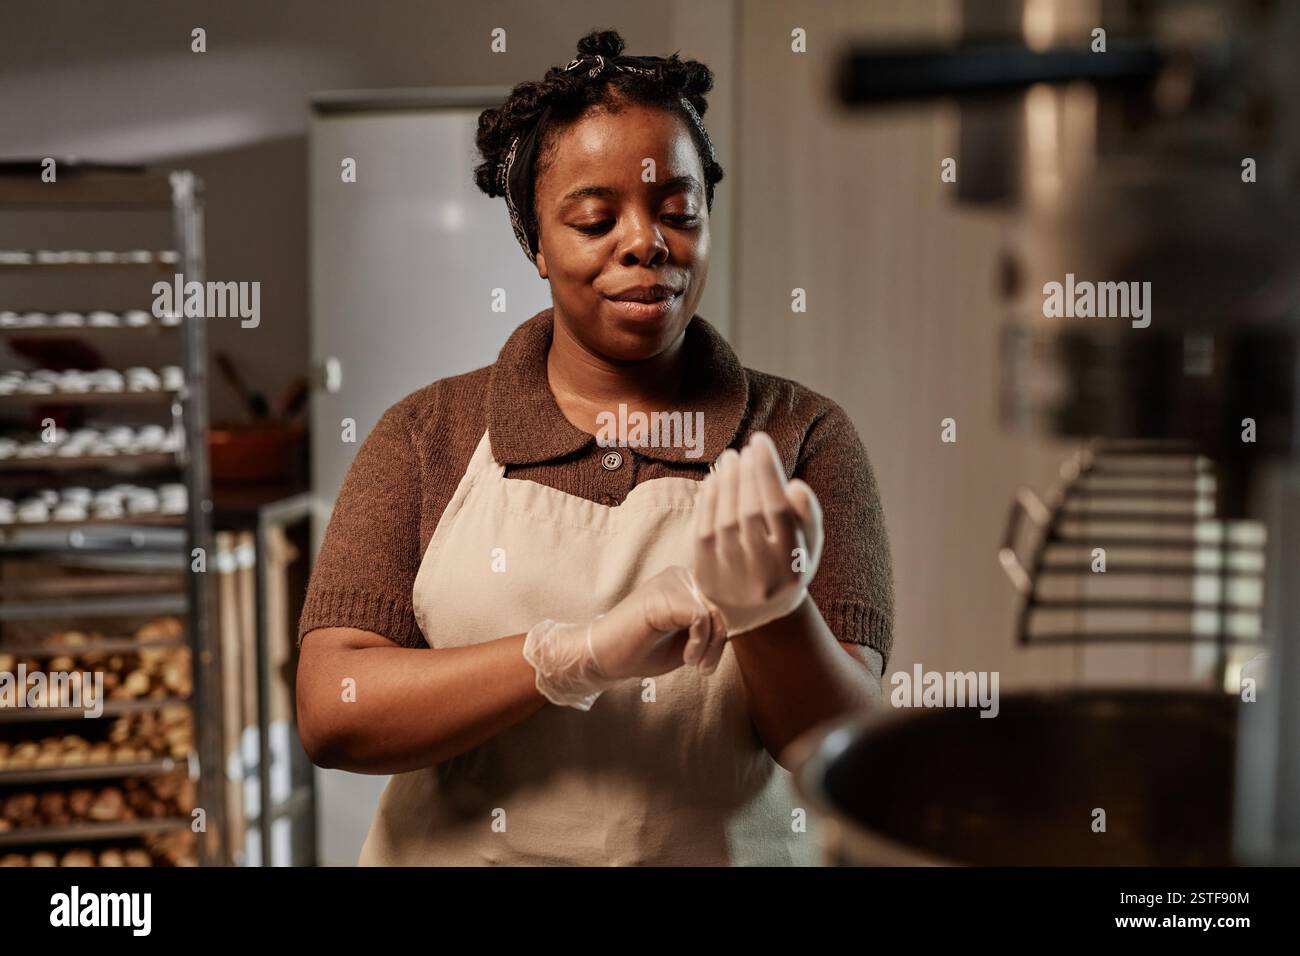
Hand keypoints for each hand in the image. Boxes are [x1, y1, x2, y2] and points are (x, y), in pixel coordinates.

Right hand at [522, 565, 725, 709]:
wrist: (603, 657)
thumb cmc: (642, 650)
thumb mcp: (688, 640)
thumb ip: (712, 628)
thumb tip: (744, 621)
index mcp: (686, 583)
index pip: (724, 602)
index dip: (723, 633)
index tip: (709, 661)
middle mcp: (680, 576)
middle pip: (724, 606)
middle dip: (720, 642)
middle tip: (704, 668)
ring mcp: (670, 582)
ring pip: (716, 612)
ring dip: (711, 646)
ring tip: (694, 664)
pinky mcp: (663, 596)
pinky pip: (701, 617)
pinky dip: (700, 643)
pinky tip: (686, 658)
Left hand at [692, 431, 823, 636]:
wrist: (755, 611)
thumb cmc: (787, 565)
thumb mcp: (808, 545)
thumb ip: (808, 516)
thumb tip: (793, 485)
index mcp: (793, 565)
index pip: (779, 510)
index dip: (768, 472)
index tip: (761, 442)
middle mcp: (761, 575)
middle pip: (751, 512)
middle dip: (748, 474)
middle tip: (747, 448)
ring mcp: (731, 576)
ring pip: (725, 519)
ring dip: (727, 482)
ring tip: (731, 457)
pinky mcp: (706, 574)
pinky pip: (703, 530)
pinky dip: (708, 500)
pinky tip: (715, 479)